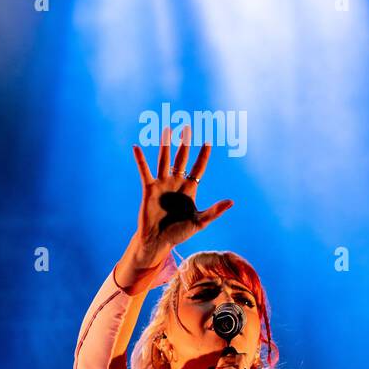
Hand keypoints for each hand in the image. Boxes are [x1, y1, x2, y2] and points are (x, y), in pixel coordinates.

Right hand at [128, 125, 232, 268]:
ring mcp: (162, 184)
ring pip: (164, 160)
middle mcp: (176, 182)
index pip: (198, 168)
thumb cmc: (179, 233)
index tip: (208, 142)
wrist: (158, 241)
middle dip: (185, 143)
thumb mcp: (199, 222)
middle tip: (188, 127)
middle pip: (182, 158)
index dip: (203, 155)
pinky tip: (136, 147)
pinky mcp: (149, 189)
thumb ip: (214, 211)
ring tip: (167, 129)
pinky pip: (145, 171)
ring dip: (166, 145)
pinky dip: (140, 160)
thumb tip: (231, 202)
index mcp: (190, 188)